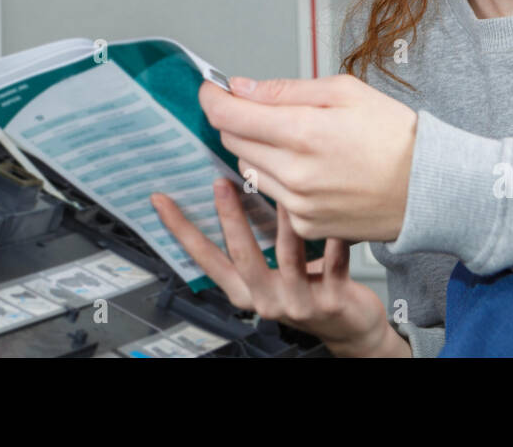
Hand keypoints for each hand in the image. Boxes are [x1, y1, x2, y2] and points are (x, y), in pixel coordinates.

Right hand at [151, 178, 399, 355]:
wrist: (350, 329)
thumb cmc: (305, 291)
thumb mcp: (268, 274)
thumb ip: (253, 244)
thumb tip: (230, 190)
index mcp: (244, 291)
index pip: (205, 258)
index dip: (181, 230)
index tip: (162, 200)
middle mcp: (266, 300)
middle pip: (242, 256)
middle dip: (230, 218)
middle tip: (220, 183)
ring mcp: (298, 303)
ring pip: (289, 256)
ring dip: (283, 220)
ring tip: (281, 186)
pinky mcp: (333, 301)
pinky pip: (334, 264)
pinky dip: (334, 240)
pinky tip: (332, 216)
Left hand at [198, 74, 417, 242]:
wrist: (429, 187)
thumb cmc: (394, 135)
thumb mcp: (344, 91)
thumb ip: (285, 90)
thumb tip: (241, 88)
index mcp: (302, 132)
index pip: (229, 115)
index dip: (212, 98)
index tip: (212, 89)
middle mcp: (294, 174)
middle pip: (233, 141)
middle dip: (238, 119)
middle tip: (260, 108)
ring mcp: (298, 205)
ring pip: (249, 169)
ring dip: (258, 150)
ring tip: (295, 140)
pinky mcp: (306, 227)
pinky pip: (273, 197)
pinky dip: (280, 180)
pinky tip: (310, 169)